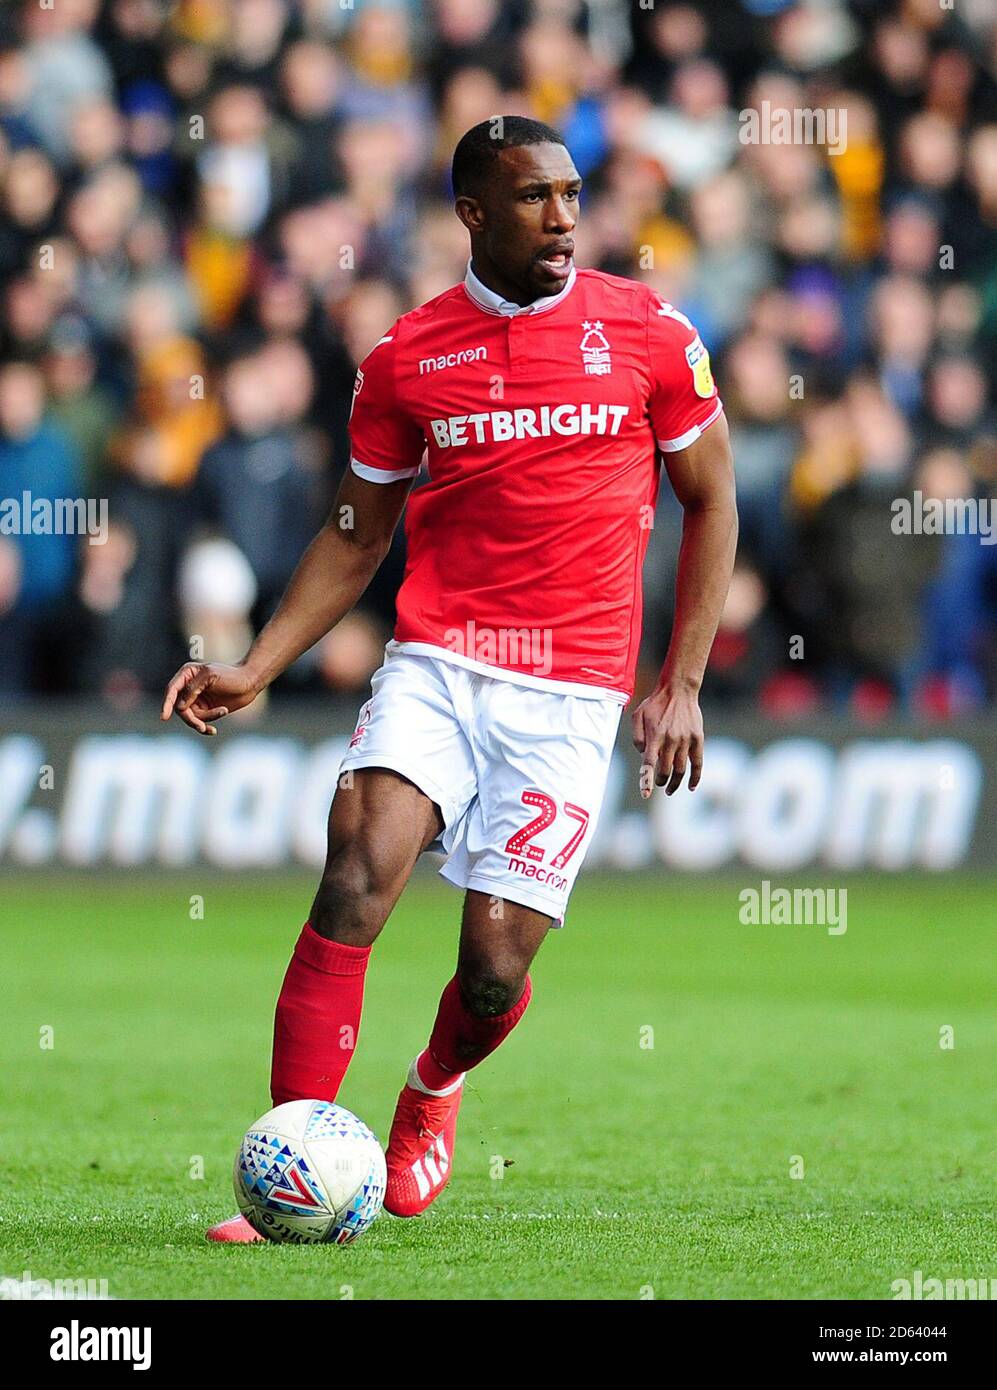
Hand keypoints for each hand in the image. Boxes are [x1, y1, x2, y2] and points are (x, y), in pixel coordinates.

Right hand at [160, 662, 259, 736]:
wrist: (250, 683)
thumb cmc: (231, 675)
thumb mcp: (210, 676)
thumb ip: (193, 689)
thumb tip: (180, 706)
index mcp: (187, 674)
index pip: (171, 690)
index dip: (166, 704)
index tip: (164, 717)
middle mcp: (188, 687)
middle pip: (179, 708)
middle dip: (191, 718)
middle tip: (202, 727)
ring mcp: (196, 700)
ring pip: (191, 717)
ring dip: (204, 720)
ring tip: (222, 712)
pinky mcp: (205, 710)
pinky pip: (200, 722)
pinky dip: (206, 727)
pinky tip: (213, 731)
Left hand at [631, 681, 703, 797]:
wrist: (679, 689)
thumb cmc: (655, 703)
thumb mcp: (637, 715)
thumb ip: (637, 737)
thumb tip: (643, 755)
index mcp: (655, 736)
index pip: (650, 764)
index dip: (647, 781)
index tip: (645, 794)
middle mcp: (671, 740)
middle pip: (666, 771)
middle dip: (660, 781)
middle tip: (658, 784)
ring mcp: (686, 740)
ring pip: (681, 770)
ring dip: (675, 783)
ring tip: (670, 789)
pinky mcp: (698, 739)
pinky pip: (698, 763)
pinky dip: (695, 777)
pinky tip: (691, 787)